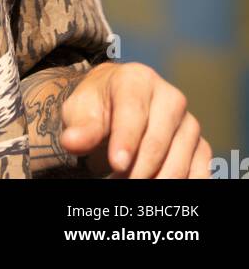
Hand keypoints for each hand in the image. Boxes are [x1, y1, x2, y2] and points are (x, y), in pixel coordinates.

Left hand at [60, 61, 211, 178]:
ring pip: (179, 160)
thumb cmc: (97, 107)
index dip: (126, 140)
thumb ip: (81, 126)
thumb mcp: (81, 110)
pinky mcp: (200, 144)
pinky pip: (199, 171)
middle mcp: (170, 97)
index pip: (134, 112)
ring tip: (131, 187)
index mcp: (137, 79)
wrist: (117, 105)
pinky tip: (163, 192)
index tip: (117, 164)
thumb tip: (71, 142)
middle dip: (137, 170)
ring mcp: (188, 122)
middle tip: (117, 185)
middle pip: (158, 141)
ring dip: (156, 181)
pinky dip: (184, 184)